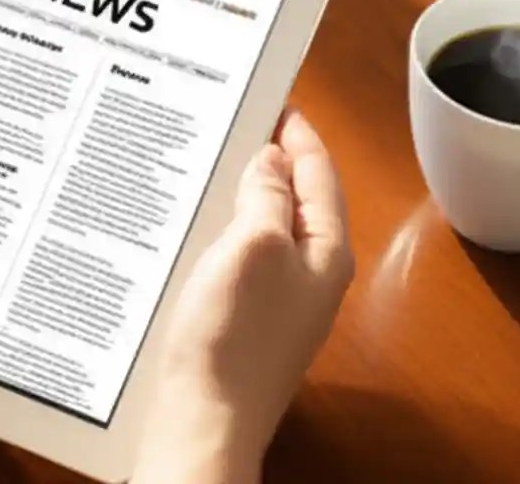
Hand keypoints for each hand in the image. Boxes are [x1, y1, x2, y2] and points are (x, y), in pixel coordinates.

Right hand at [134, 108, 351, 483]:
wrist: (203, 423)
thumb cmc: (231, 337)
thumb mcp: (253, 245)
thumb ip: (268, 196)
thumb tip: (271, 159)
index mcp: (325, 250)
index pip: (319, 172)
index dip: (296, 131)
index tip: (271, 97)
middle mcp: (310, 274)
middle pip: (296, 199)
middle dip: (268, 158)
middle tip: (232, 120)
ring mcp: (279, 300)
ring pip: (266, 228)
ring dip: (242, 194)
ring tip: (209, 161)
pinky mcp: (247, 321)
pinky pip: (241, 259)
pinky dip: (223, 230)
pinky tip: (194, 223)